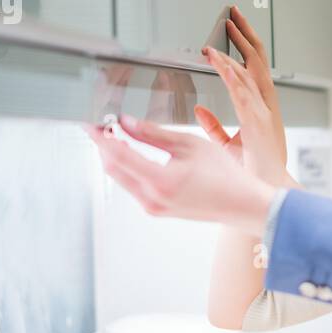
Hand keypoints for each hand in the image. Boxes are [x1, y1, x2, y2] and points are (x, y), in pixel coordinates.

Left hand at [83, 114, 277, 233]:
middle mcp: (152, 198)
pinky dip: (127, 169)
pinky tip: (131, 154)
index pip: (117, 155)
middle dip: (103, 146)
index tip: (90, 123)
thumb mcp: (189, 144)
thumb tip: (127, 123)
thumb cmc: (225, 175)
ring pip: (121, 178)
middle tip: (102, 125)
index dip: (100, 137)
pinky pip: (133, 187)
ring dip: (114, 157)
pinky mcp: (157, 210)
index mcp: (160, 180)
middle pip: (113, 168)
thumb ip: (153, 133)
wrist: (241, 204)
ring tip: (115, 136)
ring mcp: (153, 207)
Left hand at [200, 4, 285, 165]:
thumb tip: (199, 109)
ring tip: (226, 28)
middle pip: (258, 61)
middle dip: (246, 35)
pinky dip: (233, 74)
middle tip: (233, 13)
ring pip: (251, 71)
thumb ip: (214, 125)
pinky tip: (222, 61)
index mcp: (262, 107)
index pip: (254, 67)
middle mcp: (266, 105)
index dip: (245, 44)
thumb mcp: (227, 144)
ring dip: (237, 47)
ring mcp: (264, 113)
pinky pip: (244, 93)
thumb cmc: (251, 172)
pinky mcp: (257, 124)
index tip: (234, 25)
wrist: (265, 192)